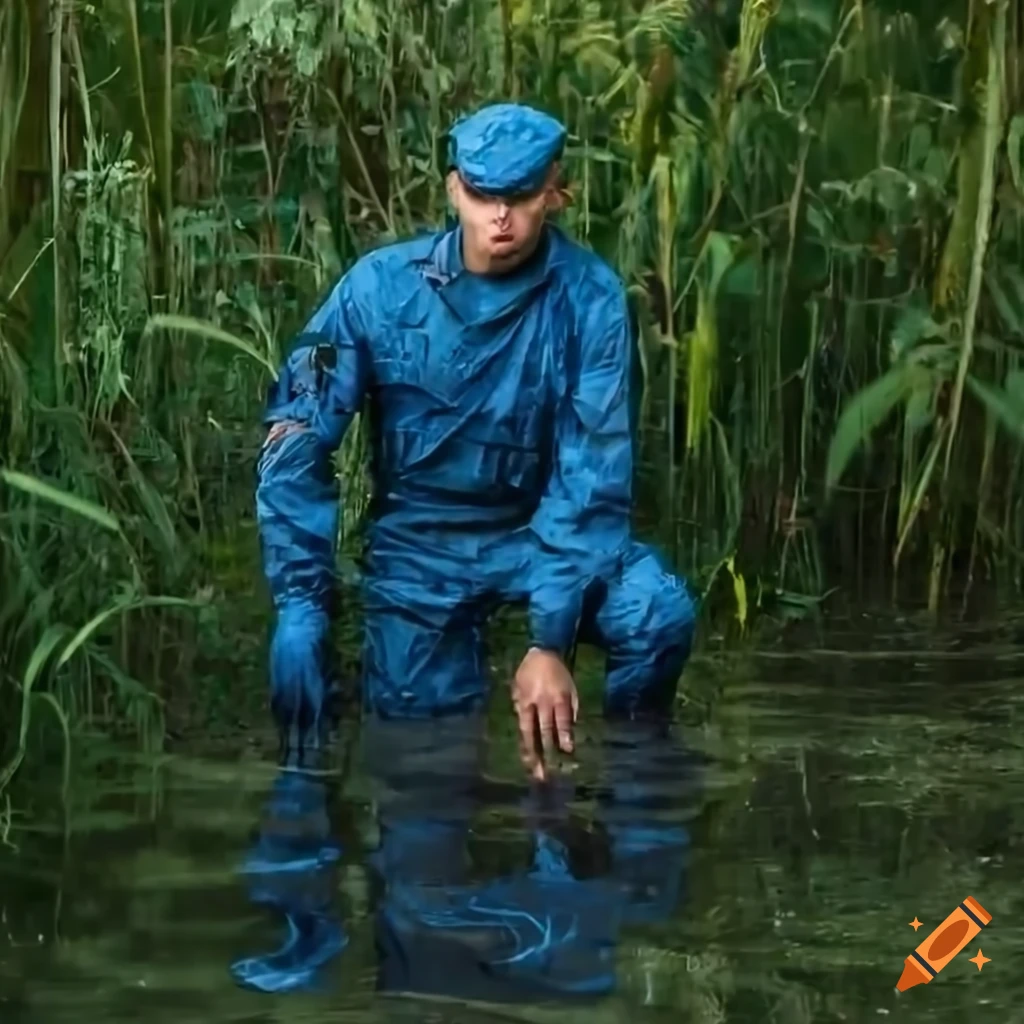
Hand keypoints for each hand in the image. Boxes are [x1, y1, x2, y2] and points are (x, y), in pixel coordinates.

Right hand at [511, 648, 578, 781]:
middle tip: (545, 772)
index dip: (564, 737)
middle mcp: (542, 701)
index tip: (566, 753)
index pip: (561, 721)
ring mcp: (527, 701)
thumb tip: (569, 734)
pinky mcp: (516, 700)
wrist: (539, 653)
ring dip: (529, 750)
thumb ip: (570, 711)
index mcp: (559, 696)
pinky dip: (523, 736)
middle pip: (543, 729)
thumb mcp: (571, 689)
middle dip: (544, 751)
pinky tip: (524, 750)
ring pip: (527, 729)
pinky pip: (520, 721)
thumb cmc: (560, 674)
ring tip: (530, 767)